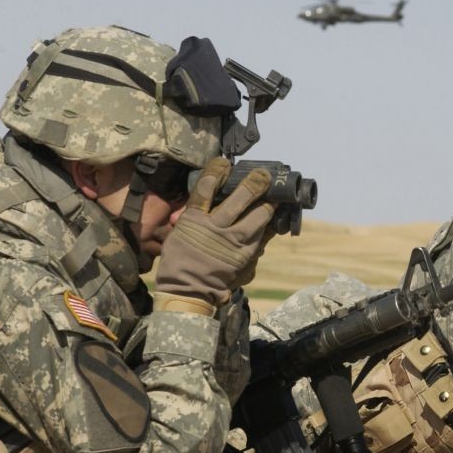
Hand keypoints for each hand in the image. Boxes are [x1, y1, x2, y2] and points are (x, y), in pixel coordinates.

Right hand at [155, 157, 275, 306]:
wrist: (188, 290)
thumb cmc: (179, 260)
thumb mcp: (178, 233)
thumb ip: (192, 215)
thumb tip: (202, 198)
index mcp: (194, 220)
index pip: (206, 187)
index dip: (217, 171)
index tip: (224, 163)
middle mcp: (216, 229)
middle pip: (240, 199)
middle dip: (255, 183)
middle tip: (263, 175)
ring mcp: (233, 244)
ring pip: (258, 218)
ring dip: (268, 206)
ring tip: (274, 199)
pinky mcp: (245, 258)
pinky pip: (261, 238)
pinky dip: (267, 229)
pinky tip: (272, 223)